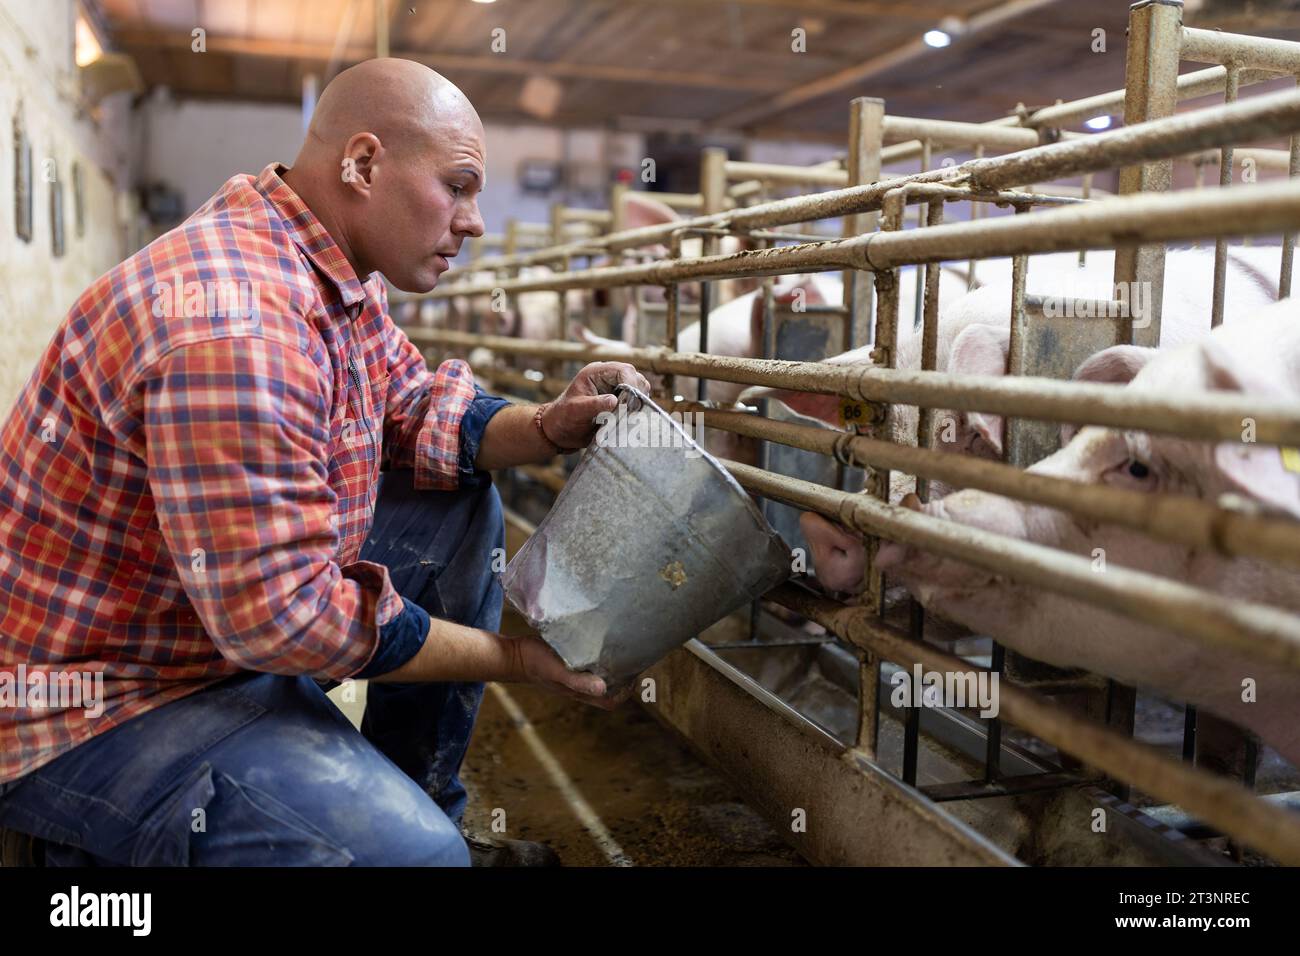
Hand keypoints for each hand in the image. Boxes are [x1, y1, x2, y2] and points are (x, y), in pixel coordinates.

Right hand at [506, 634, 623, 710]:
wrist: (513, 655)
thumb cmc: (535, 664)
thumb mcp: (558, 671)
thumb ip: (578, 680)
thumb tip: (603, 688)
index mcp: (579, 691)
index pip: (610, 701)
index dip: (625, 693)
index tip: (633, 675)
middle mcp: (579, 685)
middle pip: (609, 690)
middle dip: (624, 679)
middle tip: (633, 659)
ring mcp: (574, 674)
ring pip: (600, 677)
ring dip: (613, 668)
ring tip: (622, 650)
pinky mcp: (569, 662)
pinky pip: (589, 664)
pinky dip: (600, 658)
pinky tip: (603, 643)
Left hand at [540, 362, 650, 450]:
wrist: (560, 431)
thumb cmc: (564, 418)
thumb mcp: (576, 411)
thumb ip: (595, 405)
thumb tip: (614, 401)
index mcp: (595, 373)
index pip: (623, 370)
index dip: (632, 384)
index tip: (631, 403)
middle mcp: (607, 377)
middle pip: (635, 377)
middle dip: (637, 394)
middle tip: (631, 412)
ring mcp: (615, 388)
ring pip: (639, 389)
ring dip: (638, 403)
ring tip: (628, 417)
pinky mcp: (620, 400)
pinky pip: (636, 401)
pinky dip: (636, 410)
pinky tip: (628, 420)